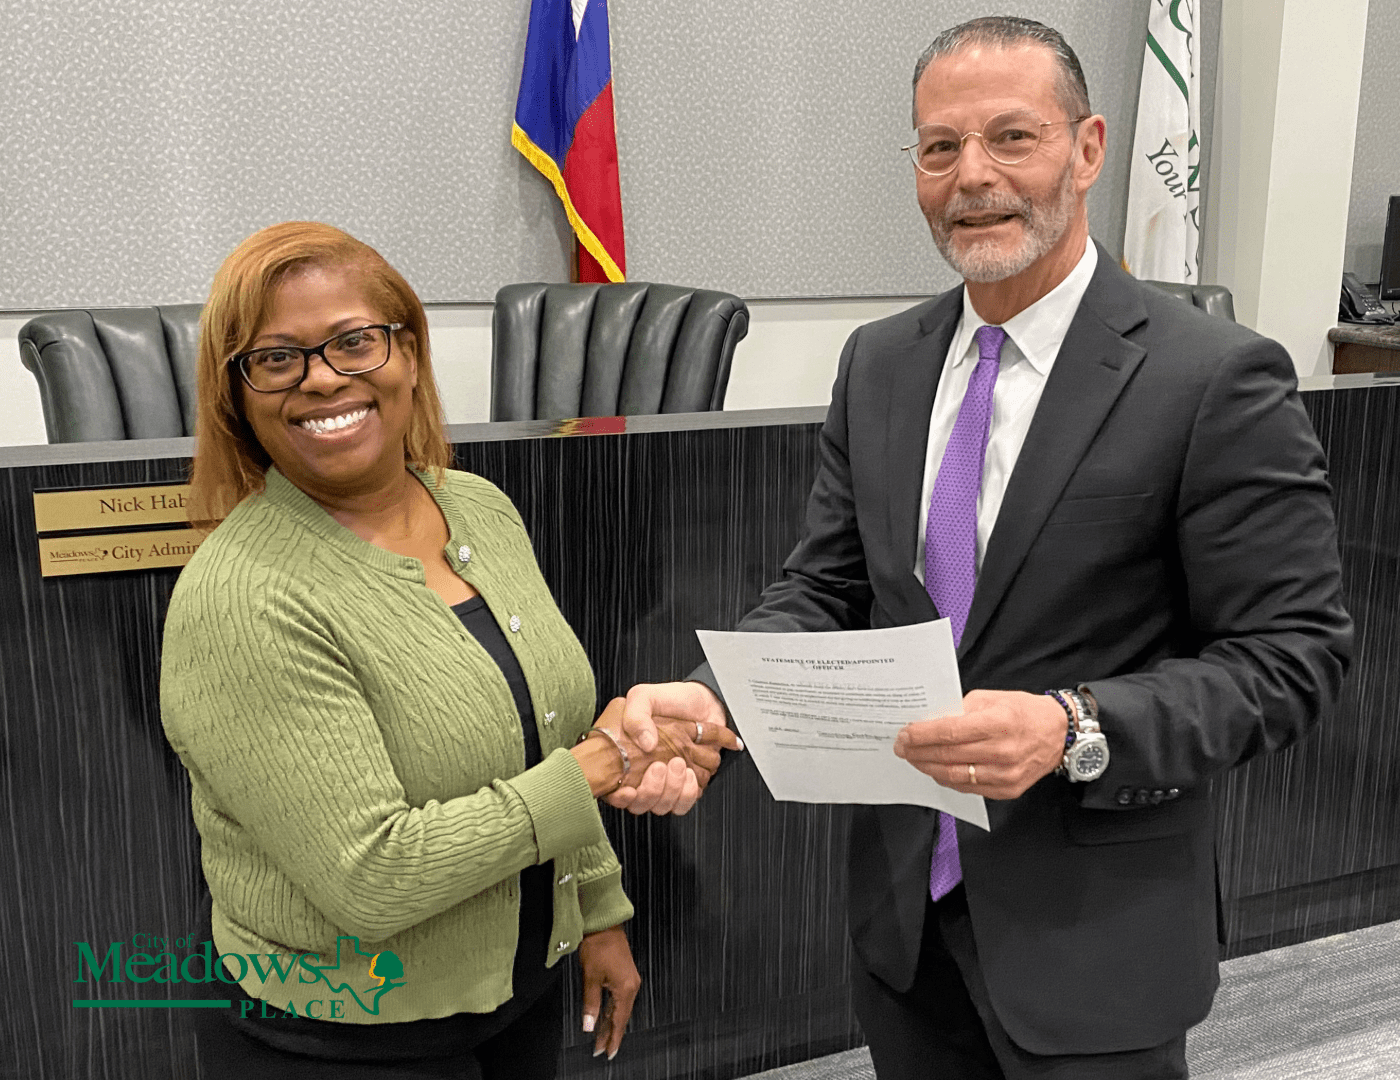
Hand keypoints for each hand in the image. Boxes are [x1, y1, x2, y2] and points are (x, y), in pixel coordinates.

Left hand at [578, 925, 640, 1060]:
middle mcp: (631, 985)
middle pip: (621, 1016)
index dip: (613, 1038)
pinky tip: (604, 1016)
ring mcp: (630, 980)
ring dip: (610, 1022)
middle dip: (610, 1033)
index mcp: (626, 988)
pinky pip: (619, 999)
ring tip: (601, 1037)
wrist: (605, 924)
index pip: (619, 1020)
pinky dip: (612, 1010)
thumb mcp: (591, 977)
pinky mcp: (625, 974)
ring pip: (619, 1008)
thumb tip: (589, 1025)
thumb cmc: (599, 945)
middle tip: (602, 1049)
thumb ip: (590, 1003)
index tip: (607, 1052)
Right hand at [606, 683, 742, 814]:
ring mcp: (666, 782)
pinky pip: (685, 803)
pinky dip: (689, 792)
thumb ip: (636, 715)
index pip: (614, 790)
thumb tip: (645, 744)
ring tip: (680, 764)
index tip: (629, 791)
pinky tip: (691, 774)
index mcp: (627, 757)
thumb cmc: (672, 699)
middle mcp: (644, 774)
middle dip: (651, 790)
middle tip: (660, 766)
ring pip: (663, 805)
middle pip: (641, 804)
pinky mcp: (686, 785)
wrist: (705, 701)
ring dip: (672, 790)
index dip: (619, 797)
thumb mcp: (645, 697)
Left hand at [892, 689, 1066, 799]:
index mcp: (998, 723)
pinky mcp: (1007, 790)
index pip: (949, 732)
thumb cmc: (1025, 712)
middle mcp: (1002, 751)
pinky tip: (937, 770)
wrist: (1059, 734)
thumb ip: (961, 710)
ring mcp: (1005, 774)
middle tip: (901, 747)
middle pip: (948, 755)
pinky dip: (948, 779)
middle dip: (918, 752)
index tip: (904, 734)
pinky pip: (968, 788)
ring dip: (928, 768)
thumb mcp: (992, 698)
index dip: (921, 735)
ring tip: (914, 759)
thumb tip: (931, 721)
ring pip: (955, 776)